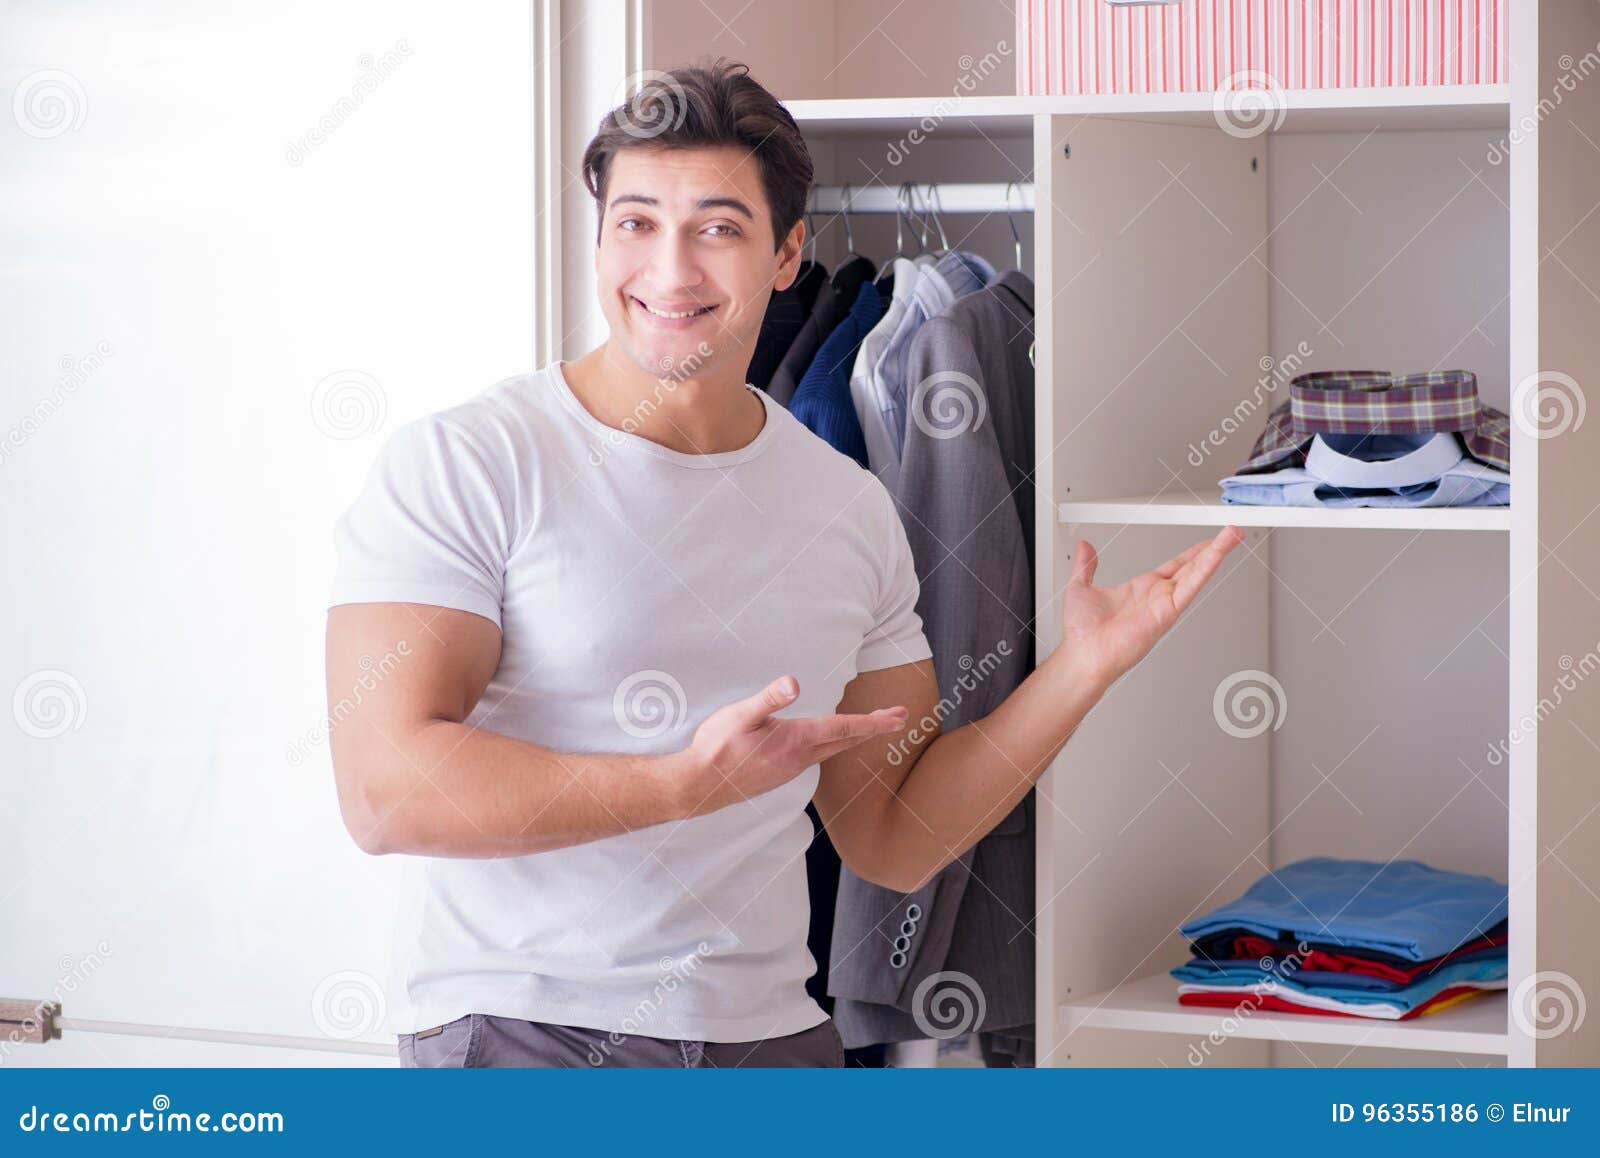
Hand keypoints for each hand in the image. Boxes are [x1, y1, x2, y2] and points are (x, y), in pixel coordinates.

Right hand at [670, 676, 907, 818]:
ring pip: (833, 750)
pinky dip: (834, 745)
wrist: (700, 786)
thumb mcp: (740, 715)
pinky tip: (830, 740)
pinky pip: (818, 757)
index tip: (900, 716)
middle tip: (899, 716)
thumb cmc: (717, 747)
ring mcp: (793, 769)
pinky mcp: (782, 774)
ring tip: (871, 725)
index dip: (876, 721)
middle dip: (875, 727)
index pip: (845, 727)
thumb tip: (793, 682)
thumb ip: (769, 698)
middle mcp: (801, 758)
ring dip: (855, 736)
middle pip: (847, 740)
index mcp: (797, 740)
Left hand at [1060, 525, 1244, 685]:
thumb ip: (1086, 566)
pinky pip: (1190, 586)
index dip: (1193, 552)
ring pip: (1197, 573)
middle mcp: (1157, 596)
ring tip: (1233, 535)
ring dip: (1216, 552)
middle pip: (1193, 566)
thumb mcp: (1081, 587)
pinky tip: (1217, 554)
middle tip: (1232, 532)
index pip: (1175, 566)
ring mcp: (1165, 604)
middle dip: (1214, 548)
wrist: (1083, 655)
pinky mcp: (1167, 612)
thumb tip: (1084, 547)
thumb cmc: (1083, 633)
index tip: (1208, 541)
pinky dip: (1205, 569)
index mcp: (1142, 589)